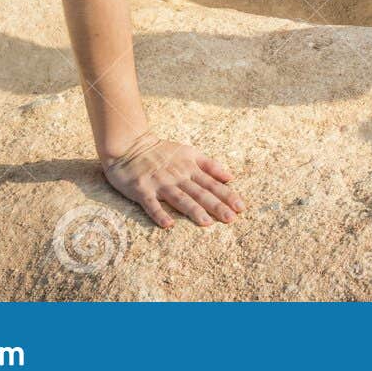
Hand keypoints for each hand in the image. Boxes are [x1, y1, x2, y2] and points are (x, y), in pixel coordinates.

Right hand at [101, 131, 244, 228]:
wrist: (129, 146)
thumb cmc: (162, 152)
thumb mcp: (189, 152)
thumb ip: (210, 165)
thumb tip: (231, 177)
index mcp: (189, 167)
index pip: (212, 183)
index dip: (227, 195)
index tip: (241, 207)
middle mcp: (177, 176)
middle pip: (200, 192)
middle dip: (216, 206)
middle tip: (231, 219)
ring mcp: (160, 183)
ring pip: (180, 198)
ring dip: (193, 210)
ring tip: (206, 223)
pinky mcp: (141, 190)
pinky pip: (151, 204)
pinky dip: (159, 214)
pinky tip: (167, 225)